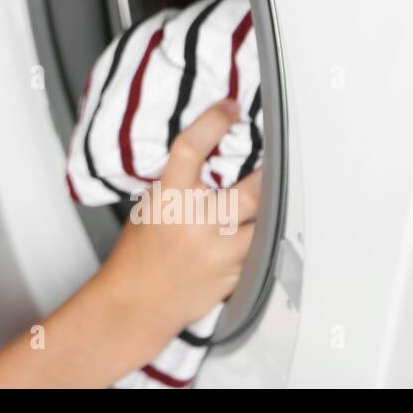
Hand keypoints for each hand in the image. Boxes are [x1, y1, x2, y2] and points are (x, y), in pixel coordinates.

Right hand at [97, 98, 263, 338]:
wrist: (136, 304)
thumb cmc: (137, 258)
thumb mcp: (149, 209)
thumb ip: (176, 186)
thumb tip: (206, 162)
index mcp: (169, 200)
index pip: (191, 149)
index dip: (213, 122)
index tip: (230, 108)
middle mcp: (197, 223)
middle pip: (251, 190)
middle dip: (268, 173)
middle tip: (276, 156)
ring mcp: (220, 252)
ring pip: (265, 223)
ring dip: (269, 209)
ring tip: (269, 197)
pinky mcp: (235, 274)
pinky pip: (260, 251)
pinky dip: (260, 240)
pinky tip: (253, 234)